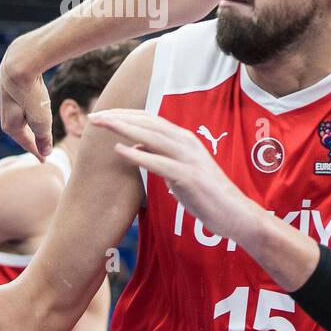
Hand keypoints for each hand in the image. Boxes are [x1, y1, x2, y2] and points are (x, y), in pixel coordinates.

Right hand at [0, 37, 52, 159]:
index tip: (45, 162)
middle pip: (19, 132)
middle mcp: (3, 115)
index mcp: (10, 127)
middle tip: (39, 150)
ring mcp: (3, 101)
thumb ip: (44, 138)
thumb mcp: (42, 120)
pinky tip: (24, 109)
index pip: (26, 143)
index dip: (37, 153)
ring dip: (26, 125)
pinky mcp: (8, 88)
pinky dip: (24, 111)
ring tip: (32, 131)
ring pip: (17, 118)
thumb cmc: (31, 93)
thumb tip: (46, 153)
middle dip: (28, 140)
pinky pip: (17, 105)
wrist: (21, 62)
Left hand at [88, 108, 258, 241]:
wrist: (237, 215)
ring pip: (152, 137)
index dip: (125, 115)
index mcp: (184, 140)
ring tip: (102, 125)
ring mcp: (190, 159)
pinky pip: (160, 163)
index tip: (103, 115)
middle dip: (119, 118)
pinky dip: (139, 155)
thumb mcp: (179, 172)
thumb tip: (136, 146)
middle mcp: (187, 143)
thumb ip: (160, 157)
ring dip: (124, 129)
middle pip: (148, 123)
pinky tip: (120, 151)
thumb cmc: (207, 196)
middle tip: (94, 116)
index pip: (150, 120)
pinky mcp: (190, 177)